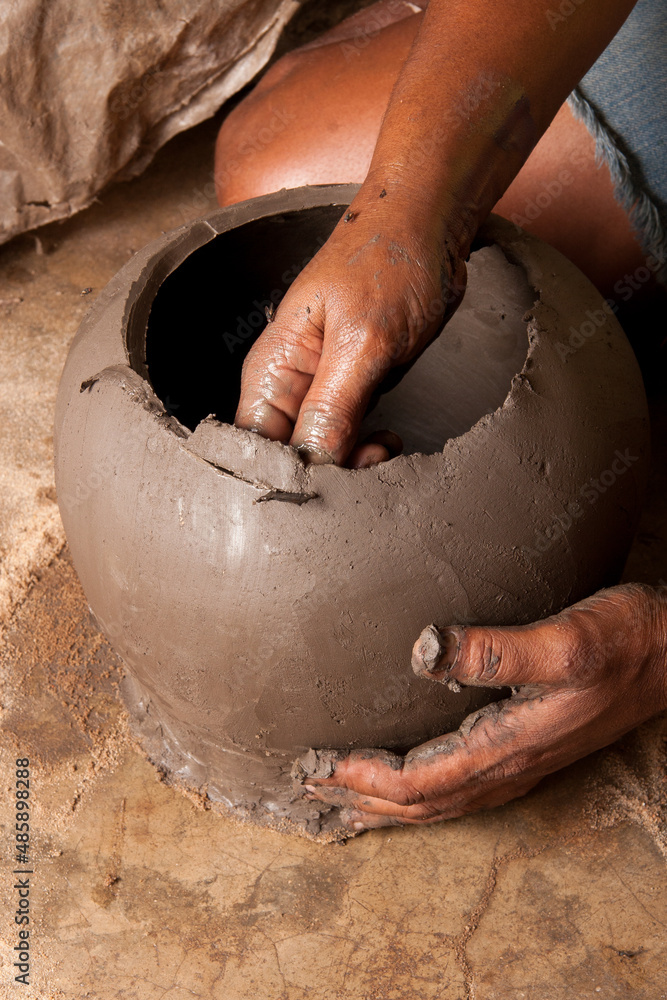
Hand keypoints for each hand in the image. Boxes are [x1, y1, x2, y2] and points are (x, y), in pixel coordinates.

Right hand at [234, 184, 465, 465]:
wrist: (430, 227)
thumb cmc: (390, 263)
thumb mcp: (364, 339)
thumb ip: (334, 405)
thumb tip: (311, 463)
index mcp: (273, 368)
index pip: (253, 446)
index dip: (284, 475)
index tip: (330, 484)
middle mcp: (288, 385)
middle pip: (285, 458)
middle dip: (324, 475)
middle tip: (370, 463)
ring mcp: (320, 391)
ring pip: (318, 454)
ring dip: (350, 467)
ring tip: (384, 452)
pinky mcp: (351, 392)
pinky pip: (346, 439)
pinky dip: (366, 450)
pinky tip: (388, 443)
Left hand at [297, 584, 666, 829]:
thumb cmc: (627, 641)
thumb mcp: (566, 639)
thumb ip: (497, 649)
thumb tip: (423, 649)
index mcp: (508, 746)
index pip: (417, 781)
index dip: (363, 777)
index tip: (318, 765)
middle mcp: (509, 765)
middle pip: (420, 803)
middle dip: (362, 798)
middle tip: (310, 789)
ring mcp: (521, 761)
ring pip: (440, 801)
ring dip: (386, 802)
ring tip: (345, 798)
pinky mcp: (530, 747)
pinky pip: (461, 786)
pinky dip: (421, 792)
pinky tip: (411, 781)